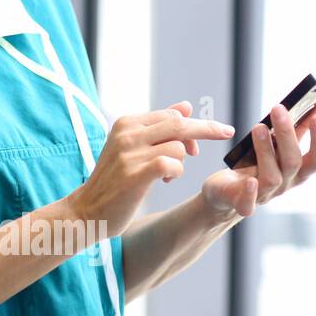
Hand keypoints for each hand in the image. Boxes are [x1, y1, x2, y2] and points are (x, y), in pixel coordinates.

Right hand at [69, 101, 236, 234]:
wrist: (88, 209)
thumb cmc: (114, 179)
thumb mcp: (132, 146)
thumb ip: (159, 126)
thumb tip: (186, 106)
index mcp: (126, 123)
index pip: (171, 115)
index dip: (191, 126)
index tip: (199, 142)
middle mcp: (127, 133)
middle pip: (179, 123)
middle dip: (207, 129)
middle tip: (227, 132)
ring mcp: (129, 153)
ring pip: (178, 146)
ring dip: (181, 162)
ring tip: (167, 175)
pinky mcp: (135, 173)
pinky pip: (171, 163)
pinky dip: (176, 171)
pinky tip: (165, 179)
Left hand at [200, 100, 315, 218]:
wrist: (226, 194)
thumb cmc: (256, 166)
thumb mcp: (277, 147)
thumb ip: (296, 130)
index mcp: (298, 172)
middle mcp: (285, 184)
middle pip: (293, 162)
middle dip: (287, 135)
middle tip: (279, 109)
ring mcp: (265, 195)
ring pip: (272, 177)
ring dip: (266, 151)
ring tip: (258, 127)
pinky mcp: (243, 204)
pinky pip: (249, 203)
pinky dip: (250, 192)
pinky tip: (249, 179)